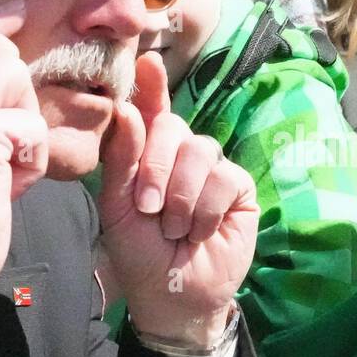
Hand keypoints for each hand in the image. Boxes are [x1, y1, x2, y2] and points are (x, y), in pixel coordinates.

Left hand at [98, 52, 258, 347]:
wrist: (173, 296)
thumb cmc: (139, 254)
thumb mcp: (117, 208)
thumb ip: (123, 160)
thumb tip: (128, 109)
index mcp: (147, 154)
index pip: (150, 111)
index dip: (151, 86)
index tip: (147, 61)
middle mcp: (181, 154)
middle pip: (174, 128)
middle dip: (157, 168)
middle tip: (148, 208)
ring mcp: (212, 169)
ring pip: (199, 152)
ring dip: (181, 197)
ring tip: (174, 229)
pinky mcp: (239, 188)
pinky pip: (224, 177)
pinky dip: (205, 208)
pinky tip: (200, 231)